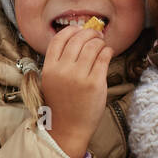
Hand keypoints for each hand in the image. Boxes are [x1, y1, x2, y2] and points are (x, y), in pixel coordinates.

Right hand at [40, 25, 113, 157]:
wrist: (68, 128)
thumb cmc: (61, 104)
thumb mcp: (51, 81)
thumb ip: (59, 63)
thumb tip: (76, 40)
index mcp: (49, 68)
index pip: (59, 39)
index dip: (70, 30)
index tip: (79, 30)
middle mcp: (63, 70)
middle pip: (77, 39)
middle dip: (89, 33)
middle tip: (96, 34)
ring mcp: (79, 77)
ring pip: (92, 46)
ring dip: (99, 41)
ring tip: (102, 44)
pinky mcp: (95, 83)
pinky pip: (103, 57)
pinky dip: (107, 51)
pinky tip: (108, 52)